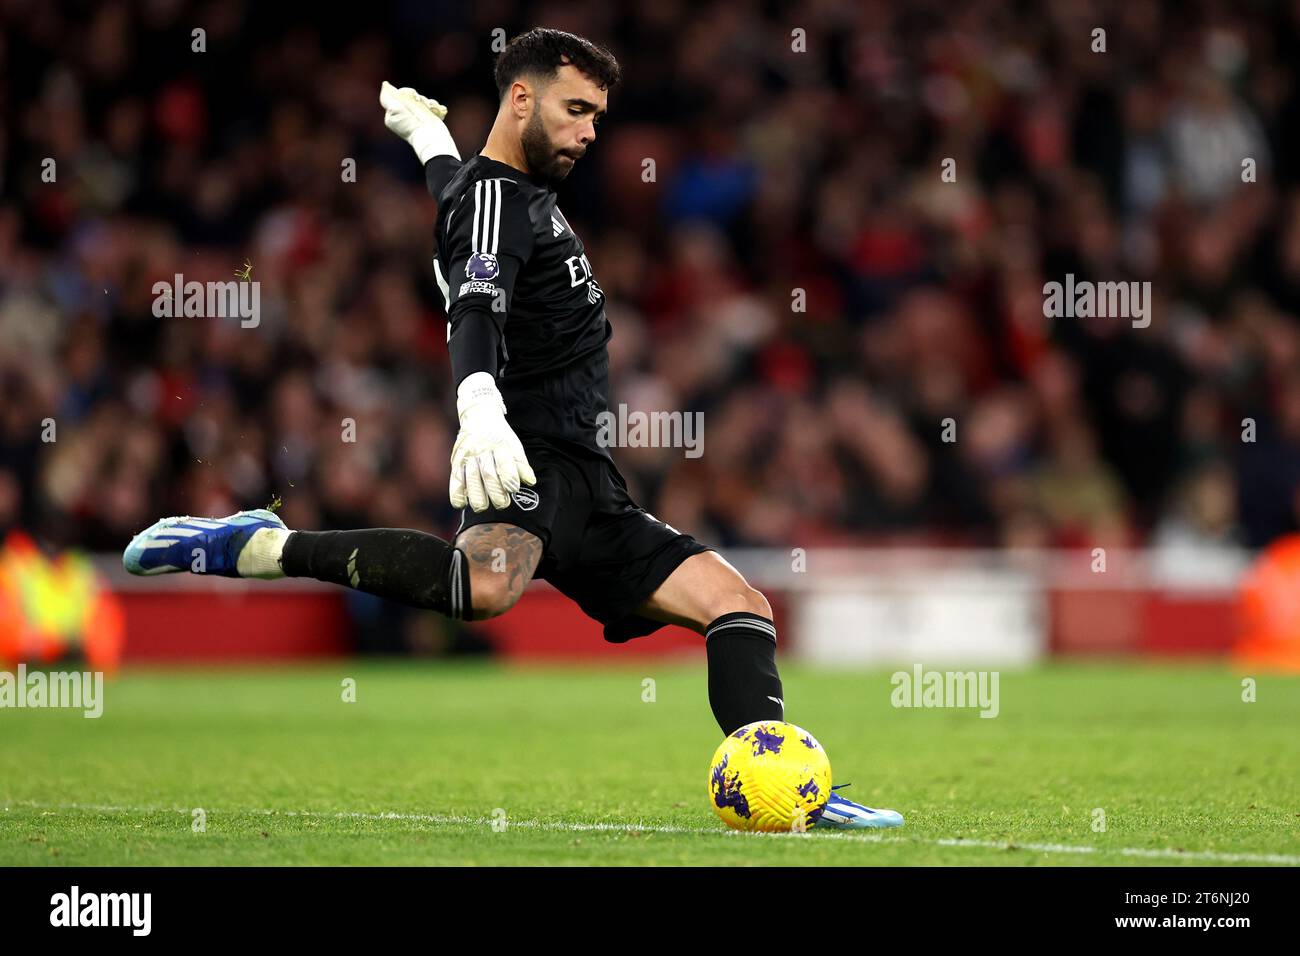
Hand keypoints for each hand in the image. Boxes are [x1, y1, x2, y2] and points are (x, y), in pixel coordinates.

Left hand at [380, 80, 459, 162]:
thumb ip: (387, 97)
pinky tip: (437, 112)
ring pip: (424, 100)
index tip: (413, 98)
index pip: (401, 93)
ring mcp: (418, 116)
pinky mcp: (430, 118)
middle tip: (422, 104)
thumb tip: (385, 84)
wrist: (430, 137)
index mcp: (395, 112)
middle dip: (420, 98)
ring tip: (431, 110)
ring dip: (429, 103)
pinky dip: (436, 107)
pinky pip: (433, 106)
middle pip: (413, 95)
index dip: (408, 93)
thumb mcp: (393, 109)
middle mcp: (406, 114)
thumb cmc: (411, 125)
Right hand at [450, 373, 536, 511]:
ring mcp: (468, 454)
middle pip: (487, 472)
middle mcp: (482, 449)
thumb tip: (530, 482)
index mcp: (500, 445)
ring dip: (475, 494)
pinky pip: (455, 477)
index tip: (513, 489)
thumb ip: (521, 465)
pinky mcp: (456, 460)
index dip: (509, 477)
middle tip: (501, 504)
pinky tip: (460, 504)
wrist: (479, 417)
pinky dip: (456, 491)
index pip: (504, 463)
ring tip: (482, 507)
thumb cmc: (501, 438)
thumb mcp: (514, 446)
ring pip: (470, 476)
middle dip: (494, 490)